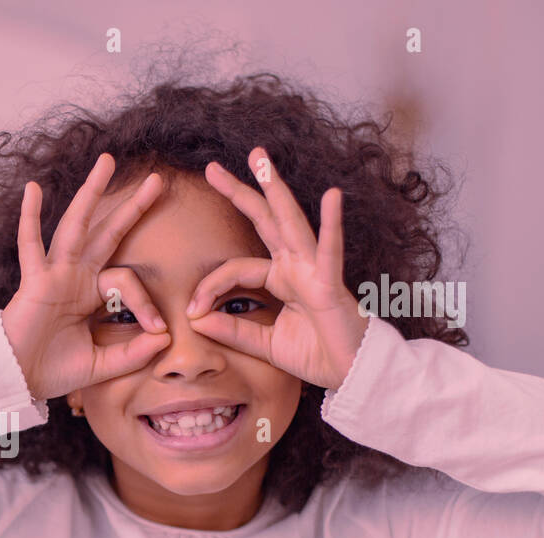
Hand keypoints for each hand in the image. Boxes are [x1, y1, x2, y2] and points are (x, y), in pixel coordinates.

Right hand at [1, 153, 172, 400]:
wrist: (18, 380)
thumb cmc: (53, 370)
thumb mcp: (102, 364)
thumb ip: (132, 353)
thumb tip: (164, 338)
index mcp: (91, 293)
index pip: (127, 281)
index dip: (146, 303)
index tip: (158, 331)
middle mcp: (75, 276)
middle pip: (108, 233)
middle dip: (132, 206)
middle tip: (157, 180)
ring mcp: (54, 274)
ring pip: (76, 226)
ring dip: (91, 193)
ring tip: (106, 163)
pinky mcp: (35, 281)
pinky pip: (30, 245)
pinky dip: (30, 218)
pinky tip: (33, 189)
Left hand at [186, 147, 368, 390]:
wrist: (352, 373)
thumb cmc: (316, 355)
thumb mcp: (264, 345)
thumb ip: (232, 331)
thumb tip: (196, 320)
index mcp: (281, 279)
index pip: (234, 269)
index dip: (209, 286)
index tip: (191, 311)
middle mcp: (296, 266)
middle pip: (263, 221)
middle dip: (239, 192)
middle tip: (211, 167)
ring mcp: (314, 270)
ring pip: (290, 223)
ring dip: (275, 189)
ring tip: (260, 159)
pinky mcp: (331, 284)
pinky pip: (330, 251)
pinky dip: (331, 225)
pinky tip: (332, 196)